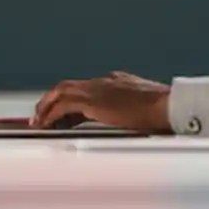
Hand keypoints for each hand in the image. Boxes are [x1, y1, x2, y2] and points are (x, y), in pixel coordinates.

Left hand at [32, 71, 172, 132]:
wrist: (170, 106)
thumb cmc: (167, 111)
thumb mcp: (149, 111)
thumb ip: (137, 114)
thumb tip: (136, 125)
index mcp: (119, 82)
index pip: (88, 89)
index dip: (73, 102)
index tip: (65, 115)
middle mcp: (106, 82)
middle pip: (70, 86)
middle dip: (53, 100)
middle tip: (42, 115)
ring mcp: (98, 88)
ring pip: (61, 92)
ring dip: (47, 106)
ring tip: (38, 121)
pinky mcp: (92, 101)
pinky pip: (62, 106)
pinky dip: (51, 115)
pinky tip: (46, 126)